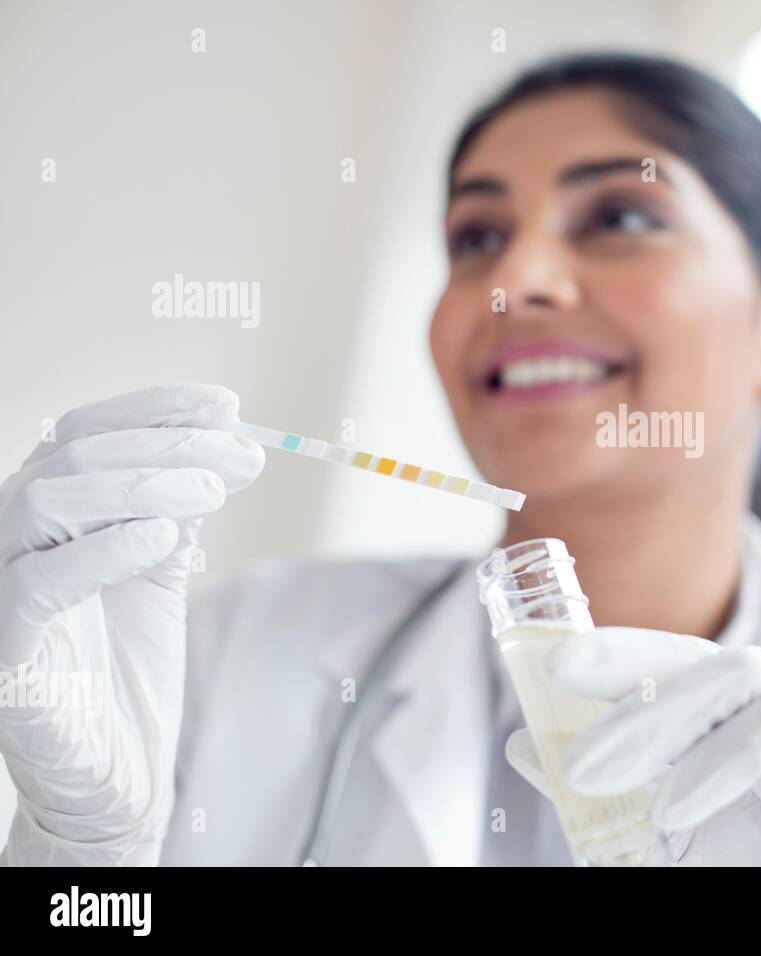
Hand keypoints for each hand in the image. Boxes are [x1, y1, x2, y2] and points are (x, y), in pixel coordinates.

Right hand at [0, 384, 262, 864]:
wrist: (114, 769)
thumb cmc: (128, 666)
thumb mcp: (159, 571)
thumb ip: (173, 513)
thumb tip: (215, 450)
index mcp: (46, 517)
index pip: (83, 435)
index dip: (153, 410)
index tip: (226, 405)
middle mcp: (11, 542)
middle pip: (71, 459)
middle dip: (165, 445)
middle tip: (240, 453)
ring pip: (42, 502)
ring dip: (137, 484)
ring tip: (211, 490)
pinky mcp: (5, 651)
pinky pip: (35, 585)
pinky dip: (101, 552)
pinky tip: (163, 537)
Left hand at [505, 627, 760, 865]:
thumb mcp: (675, 847)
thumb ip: (607, 800)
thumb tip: (525, 745)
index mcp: (748, 720)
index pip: (685, 666)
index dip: (624, 656)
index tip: (554, 668)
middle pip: (722, 665)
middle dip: (644, 698)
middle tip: (579, 762)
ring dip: (697, 735)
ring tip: (655, 807)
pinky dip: (758, 750)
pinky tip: (694, 799)